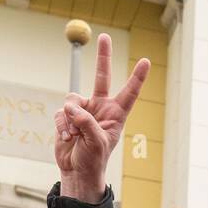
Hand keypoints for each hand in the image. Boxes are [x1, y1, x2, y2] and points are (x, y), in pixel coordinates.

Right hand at [54, 33, 150, 204]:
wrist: (77, 171)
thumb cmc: (94, 159)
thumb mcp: (95, 142)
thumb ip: (85, 121)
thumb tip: (71, 107)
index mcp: (116, 114)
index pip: (129, 92)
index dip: (137, 77)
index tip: (146, 61)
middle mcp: (101, 108)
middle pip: (102, 77)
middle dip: (103, 57)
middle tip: (105, 36)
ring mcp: (84, 110)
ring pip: (73, 99)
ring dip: (70, 118)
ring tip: (74, 135)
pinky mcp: (68, 116)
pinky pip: (62, 113)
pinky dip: (62, 125)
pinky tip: (67, 137)